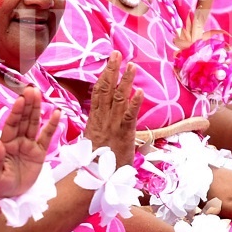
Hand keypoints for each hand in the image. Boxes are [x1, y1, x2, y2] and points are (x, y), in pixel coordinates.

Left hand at [0, 86, 58, 198]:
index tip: (21, 99)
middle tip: (32, 90)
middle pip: (23, 119)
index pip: (11, 124)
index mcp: (5, 143)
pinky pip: (46, 137)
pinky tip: (56, 113)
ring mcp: (28, 145)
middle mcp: (17, 140)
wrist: (7, 195)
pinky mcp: (39, 153)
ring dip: (37, 109)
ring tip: (39, 94)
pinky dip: (52, 126)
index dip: (16, 111)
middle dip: (27, 104)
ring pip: (34, 124)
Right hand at [84, 51, 142, 166]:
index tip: (108, 64)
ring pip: (118, 98)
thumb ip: (97, 128)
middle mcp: (103, 118)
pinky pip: (129, 116)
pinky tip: (139, 91)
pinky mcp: (124, 134)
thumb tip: (99, 122)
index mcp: (95, 119)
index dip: (103, 77)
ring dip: (125, 81)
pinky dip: (134, 103)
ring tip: (131, 66)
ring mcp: (113, 125)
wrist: (95, 177)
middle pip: (106, 90)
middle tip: (117, 54)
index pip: (98, 93)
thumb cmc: (95, 163)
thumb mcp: (92, 142)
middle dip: (112, 71)